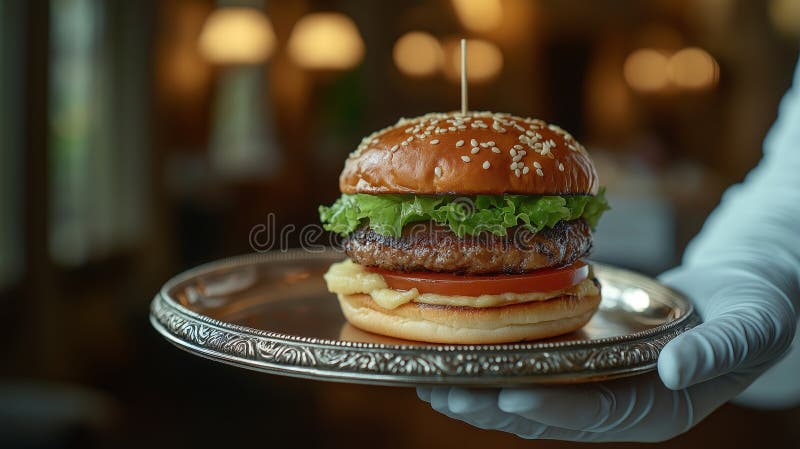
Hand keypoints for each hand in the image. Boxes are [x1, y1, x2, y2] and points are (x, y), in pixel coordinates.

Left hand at [417, 263, 796, 441]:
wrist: (741, 292)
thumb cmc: (755, 308)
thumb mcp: (752, 326)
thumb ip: (716, 352)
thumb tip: (672, 372)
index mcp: (658, 409)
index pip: (597, 415)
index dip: (551, 410)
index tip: (505, 398)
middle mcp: (619, 405)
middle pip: (548, 414)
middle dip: (492, 405)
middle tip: (440, 389)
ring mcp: (596, 385)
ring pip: (529, 396)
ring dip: (479, 389)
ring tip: (428, 375)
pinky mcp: (581, 362)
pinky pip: (532, 368)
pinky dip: (495, 362)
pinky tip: (457, 348)